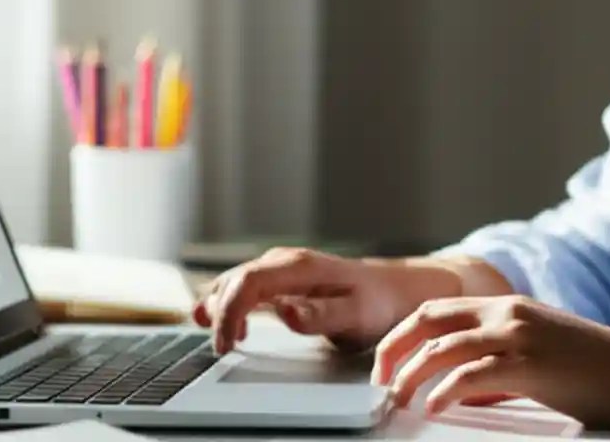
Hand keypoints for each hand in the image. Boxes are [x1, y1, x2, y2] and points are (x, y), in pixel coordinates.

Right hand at [193, 247, 472, 354]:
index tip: (226, 343)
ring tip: (214, 332)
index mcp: (299, 267)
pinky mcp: (282, 276)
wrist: (395, 289)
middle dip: (219, 312)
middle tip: (220, 348)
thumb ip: (320, 315)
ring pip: (235, 279)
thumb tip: (284, 311)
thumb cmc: (378, 303)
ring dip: (219, 303)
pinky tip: (229, 322)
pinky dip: (228, 300)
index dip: (229, 312)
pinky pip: (245, 283)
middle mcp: (285, 260)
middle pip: (235, 280)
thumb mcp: (357, 314)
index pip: (248, 282)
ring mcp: (282, 266)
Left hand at [371, 295, 609, 428]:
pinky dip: (445, 390)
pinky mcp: (532, 363)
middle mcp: (507, 312)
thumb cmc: (599, 372)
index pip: (435, 310)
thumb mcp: (539, 352)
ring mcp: (519, 335)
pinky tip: (434, 406)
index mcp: (506, 306)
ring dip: (411, 373)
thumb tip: (458, 382)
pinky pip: (472, 374)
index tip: (385, 362)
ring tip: (397, 398)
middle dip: (393, 349)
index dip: (401, 334)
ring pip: (442, 347)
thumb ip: (499, 357)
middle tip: (379, 381)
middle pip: (427, 320)